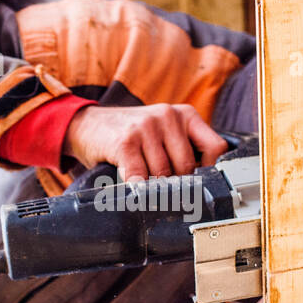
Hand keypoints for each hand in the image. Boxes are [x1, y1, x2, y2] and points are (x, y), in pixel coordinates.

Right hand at [62, 103, 228, 179]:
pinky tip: (132, 184)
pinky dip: (137, 187)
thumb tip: (204, 182)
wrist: (86, 125)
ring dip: (152, 185)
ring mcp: (146, 127)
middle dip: (175, 182)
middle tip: (160, 184)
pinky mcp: (125, 141)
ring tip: (142, 178)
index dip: (209, 171)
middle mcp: (168, 116)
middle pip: (187, 166)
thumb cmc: (129, 135)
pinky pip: (140, 176)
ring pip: (163, 174)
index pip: (216, 147)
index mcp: (185, 114)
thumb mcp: (163, 133)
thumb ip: (184, 148)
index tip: (199, 182)